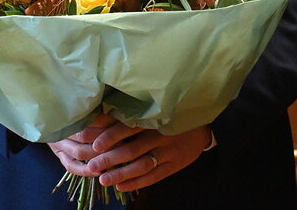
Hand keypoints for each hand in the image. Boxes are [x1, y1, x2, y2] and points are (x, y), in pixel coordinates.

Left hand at [48, 114, 210, 191]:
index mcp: (154, 118)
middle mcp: (161, 134)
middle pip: (132, 149)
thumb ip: (134, 113)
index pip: (129, 127)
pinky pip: (154, 177)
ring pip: (142, 165)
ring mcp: (169, 151)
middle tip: (91, 166)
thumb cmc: (173, 114)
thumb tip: (102, 115)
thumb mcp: (157, 109)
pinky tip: (122, 187)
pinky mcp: (175, 164)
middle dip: (109, 159)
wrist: (206, 125)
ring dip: (121, 174)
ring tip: (103, 180)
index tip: (93, 144)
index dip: (110, 135)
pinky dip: (137, 183)